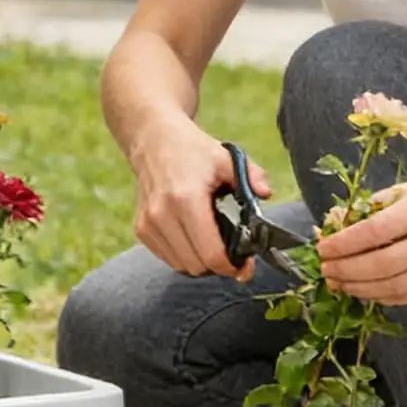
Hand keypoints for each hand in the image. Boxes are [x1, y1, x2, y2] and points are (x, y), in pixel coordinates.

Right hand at [131, 118, 272, 282]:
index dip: (232, 266)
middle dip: (219, 266)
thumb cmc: (193, 150)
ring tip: (213, 244)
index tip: (245, 264)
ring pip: (181, 266)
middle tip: (233, 254)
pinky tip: (194, 238)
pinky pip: (168, 258)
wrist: (153, 140)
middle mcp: (162, 215)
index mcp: (186, 199)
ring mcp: (148, 224)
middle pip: (197, 266)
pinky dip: (184, 256)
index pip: (211, 255)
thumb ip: (252, 176)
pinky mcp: (140, 229)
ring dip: (200, 263)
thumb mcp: (228, 158)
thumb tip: (265, 193)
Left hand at [316, 174, 406, 305]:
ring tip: (338, 282)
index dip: (343, 244)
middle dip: (346, 270)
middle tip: (325, 270)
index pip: (374, 231)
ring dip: (359, 288)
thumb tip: (328, 226)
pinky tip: (363, 289)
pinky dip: (381, 296)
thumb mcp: (405, 190)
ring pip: (394, 286)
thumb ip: (368, 209)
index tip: (322, 249)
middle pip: (383, 264)